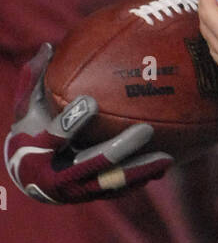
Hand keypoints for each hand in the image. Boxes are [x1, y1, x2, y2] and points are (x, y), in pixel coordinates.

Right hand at [4, 45, 172, 202]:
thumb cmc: (29, 131)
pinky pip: (120, 190)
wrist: (26, 175)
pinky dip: (140, 179)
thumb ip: (33, 79)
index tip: (90, 102)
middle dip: (119, 148)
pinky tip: (163, 166)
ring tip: (167, 157)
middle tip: (145, 130)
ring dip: (139, 170)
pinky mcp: (92, 197)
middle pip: (91, 163)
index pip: (54, 136)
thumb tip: (48, 45)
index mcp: (37, 150)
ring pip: (111, 182)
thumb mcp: (25, 107)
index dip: (72, 122)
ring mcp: (77, 190)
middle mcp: (56, 176)